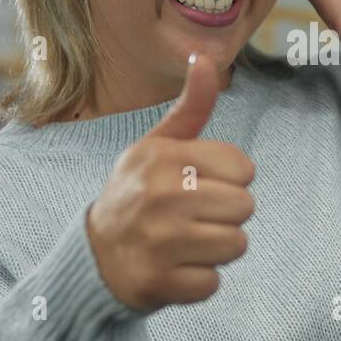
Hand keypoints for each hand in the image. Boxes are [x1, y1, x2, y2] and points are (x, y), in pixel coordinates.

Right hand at [86, 54, 255, 313]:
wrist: (95, 255)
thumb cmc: (138, 192)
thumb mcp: (158, 145)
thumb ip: (191, 106)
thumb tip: (206, 57)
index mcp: (165, 157)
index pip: (244, 168)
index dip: (229, 180)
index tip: (199, 185)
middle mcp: (161, 195)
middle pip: (245, 207)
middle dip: (225, 216)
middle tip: (191, 217)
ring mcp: (159, 241)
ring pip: (236, 245)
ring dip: (216, 250)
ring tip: (184, 242)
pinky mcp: (159, 282)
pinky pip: (214, 283)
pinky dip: (199, 281)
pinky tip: (174, 268)